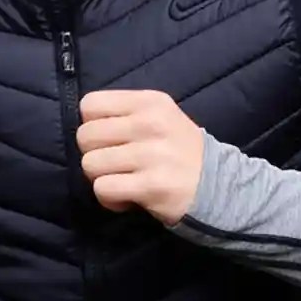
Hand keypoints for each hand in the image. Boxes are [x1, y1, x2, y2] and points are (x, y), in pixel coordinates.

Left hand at [76, 89, 204, 225]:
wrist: (218, 184)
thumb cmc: (178, 149)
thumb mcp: (159, 115)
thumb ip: (124, 113)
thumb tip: (83, 126)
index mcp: (149, 102)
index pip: (90, 104)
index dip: (92, 124)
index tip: (110, 138)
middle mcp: (150, 124)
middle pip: (85, 136)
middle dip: (95, 153)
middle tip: (116, 163)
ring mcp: (151, 155)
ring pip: (90, 164)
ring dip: (102, 178)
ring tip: (124, 179)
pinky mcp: (151, 186)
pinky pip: (103, 189)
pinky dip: (110, 198)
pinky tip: (128, 197)